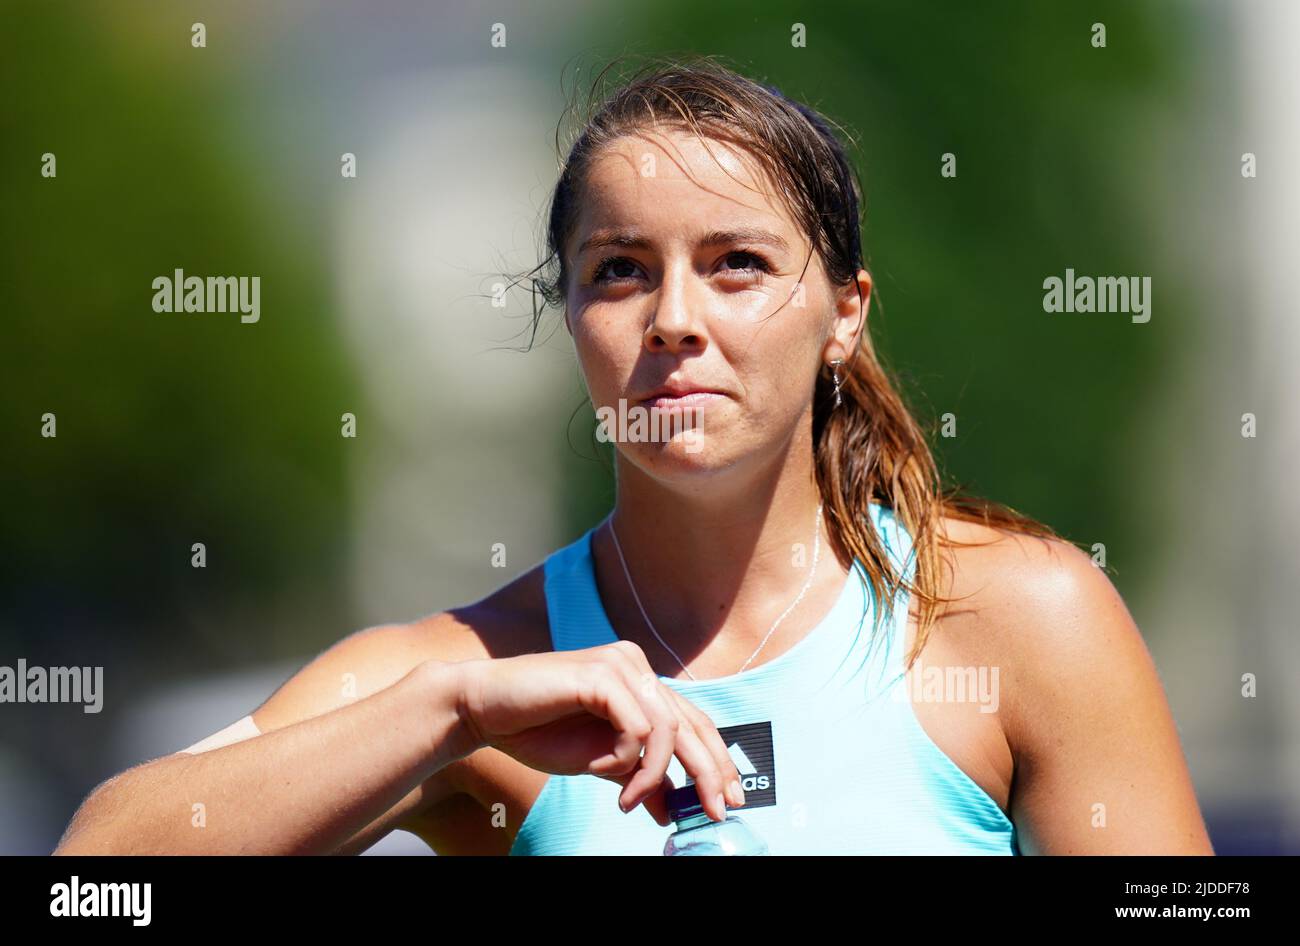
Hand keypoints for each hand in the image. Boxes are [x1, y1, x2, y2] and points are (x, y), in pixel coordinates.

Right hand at [451, 641, 742, 823]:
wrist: (484, 710)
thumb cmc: (537, 730)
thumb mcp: (599, 762)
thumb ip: (637, 776)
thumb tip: (673, 808)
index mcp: (640, 681)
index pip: (693, 721)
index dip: (716, 761)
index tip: (728, 802)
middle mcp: (636, 666)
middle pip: (691, 723)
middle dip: (708, 773)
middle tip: (714, 813)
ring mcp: (620, 665)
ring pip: (666, 729)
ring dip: (653, 775)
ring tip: (628, 802)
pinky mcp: (601, 675)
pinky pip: (636, 728)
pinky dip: (627, 760)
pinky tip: (602, 773)